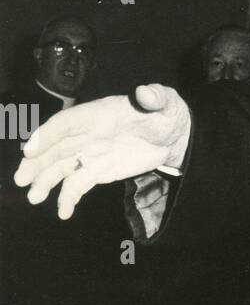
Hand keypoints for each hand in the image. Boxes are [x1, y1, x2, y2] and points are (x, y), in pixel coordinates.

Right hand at [14, 84, 190, 219]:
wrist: (173, 135)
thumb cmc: (164, 113)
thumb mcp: (164, 101)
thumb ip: (154, 97)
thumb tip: (146, 92)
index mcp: (97, 114)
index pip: (65, 123)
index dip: (46, 135)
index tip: (30, 150)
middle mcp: (87, 134)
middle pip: (55, 148)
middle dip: (36, 163)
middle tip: (21, 179)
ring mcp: (91, 154)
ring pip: (61, 167)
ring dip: (45, 181)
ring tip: (34, 198)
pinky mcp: (99, 171)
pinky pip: (79, 184)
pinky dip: (69, 197)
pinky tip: (63, 212)